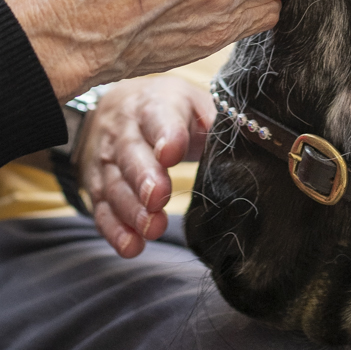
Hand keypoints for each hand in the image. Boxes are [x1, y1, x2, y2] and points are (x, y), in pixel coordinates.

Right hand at [77, 74, 211, 257]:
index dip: (166, 134)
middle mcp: (124, 130)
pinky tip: (132, 246)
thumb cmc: (168, 111)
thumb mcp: (192, 104)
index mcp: (154, 104)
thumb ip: (215, 120)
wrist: (116, 110)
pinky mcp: (96, 186)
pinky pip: (102, 209)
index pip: (158, 116)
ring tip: (151, 227)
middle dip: (144, 177)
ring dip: (132, 209)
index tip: (172, 152)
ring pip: (115, 184)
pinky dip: (115, 230)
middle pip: (130, 153)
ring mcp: (107, 159)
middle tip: (158, 198)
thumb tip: (253, 136)